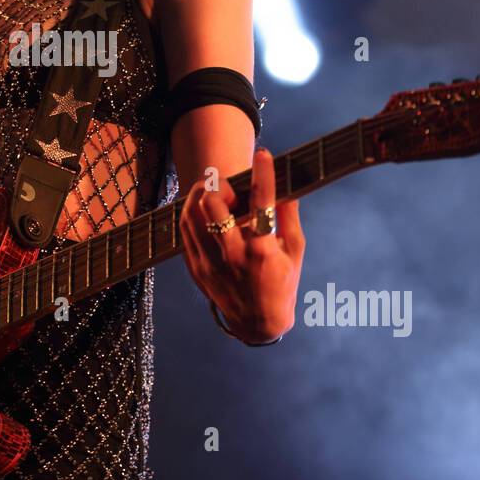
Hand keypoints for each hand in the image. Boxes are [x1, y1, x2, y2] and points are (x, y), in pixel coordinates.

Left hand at [179, 147, 304, 343]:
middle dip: (220, 184)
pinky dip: (191, 212)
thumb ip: (289, 218)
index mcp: (262, 252)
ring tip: (215, 192)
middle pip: (212, 205)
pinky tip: (203, 208)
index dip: (263, 174)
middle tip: (230, 184)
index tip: (264, 155)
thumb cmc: (282, 284)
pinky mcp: (196, 267)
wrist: (257, 323)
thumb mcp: (295, 253)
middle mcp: (232, 256)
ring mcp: (210, 262)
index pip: (261, 203)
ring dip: (201, 194)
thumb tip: (289, 187)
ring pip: (192, 215)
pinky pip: (184, 231)